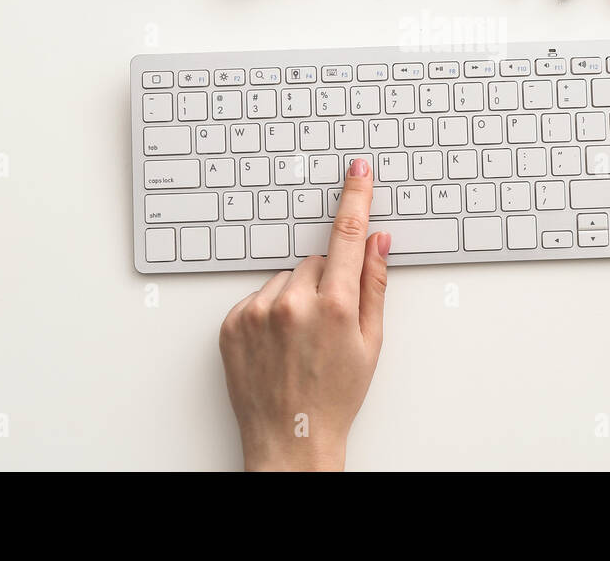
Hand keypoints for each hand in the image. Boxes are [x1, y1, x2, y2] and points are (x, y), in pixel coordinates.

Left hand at [219, 158, 390, 470]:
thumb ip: (374, 285)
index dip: (355, 197)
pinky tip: (278, 342)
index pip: (348, 235)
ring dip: (295, 296)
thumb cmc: (335, 397)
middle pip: (315, 262)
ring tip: (300, 339)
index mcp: (335, 306)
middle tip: (329, 322)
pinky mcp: (231, 322)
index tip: (358, 171)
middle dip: (326, 281)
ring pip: (285, 278)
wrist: (290, 439)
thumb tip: (378, 242)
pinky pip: (257, 296)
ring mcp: (257, 312)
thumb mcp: (371, 342)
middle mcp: (293, 303)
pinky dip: (268, 310)